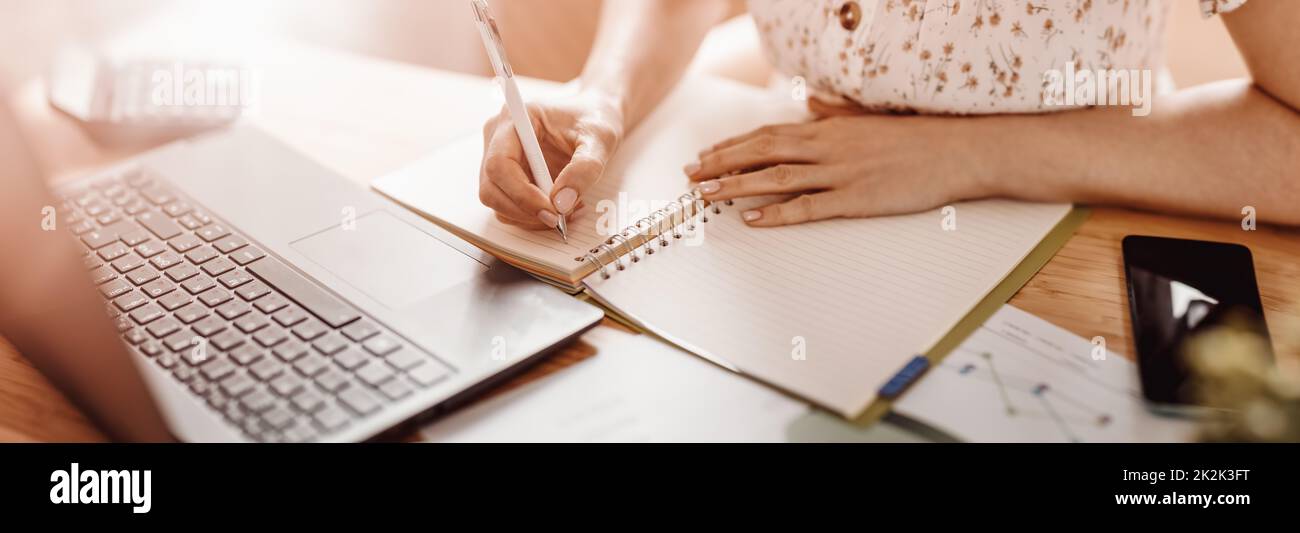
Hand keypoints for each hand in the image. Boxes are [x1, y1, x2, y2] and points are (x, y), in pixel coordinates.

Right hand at [479, 90, 622, 229]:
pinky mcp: (507, 177)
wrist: (594, 115)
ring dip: (529, 216)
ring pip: (497, 201)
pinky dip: (532, 216)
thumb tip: (562, 203)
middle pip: (491, 187)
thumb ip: (585, 168)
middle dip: (524, 210)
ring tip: (567, 209)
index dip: (521, 194)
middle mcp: (498, 138)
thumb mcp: (600, 138)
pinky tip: (560, 207)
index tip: (552, 210)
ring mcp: (499, 158)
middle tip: (559, 219)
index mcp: (516, 119)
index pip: (499, 163)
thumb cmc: (594, 118)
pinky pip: (509, 206)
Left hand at [684, 114, 991, 226]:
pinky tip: (753, 220)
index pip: (768, 135)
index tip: (706, 156)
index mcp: (828, 127)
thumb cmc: (916, 136)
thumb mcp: (868, 117)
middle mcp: (827, 147)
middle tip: (691, 175)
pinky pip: (809, 208)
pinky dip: (778, 214)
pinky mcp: (856, 199)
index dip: (733, 146)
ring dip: (737, 186)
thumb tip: (808, 101)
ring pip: (776, 178)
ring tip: (707, 195)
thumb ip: (833, 111)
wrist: (959, 150)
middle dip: (722, 164)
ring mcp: (841, 173)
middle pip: (762, 153)